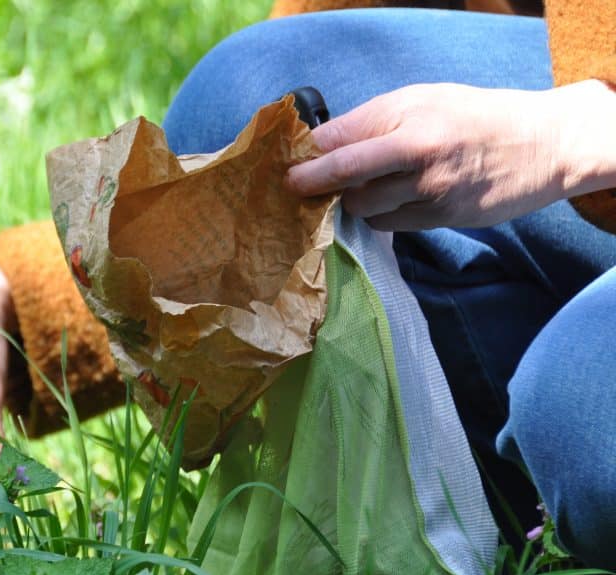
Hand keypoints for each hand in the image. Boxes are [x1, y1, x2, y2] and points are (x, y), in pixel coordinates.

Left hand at [284, 81, 615, 230]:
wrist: (542, 145)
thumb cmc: (473, 117)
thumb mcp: (423, 100)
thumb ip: (372, 122)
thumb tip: (320, 144)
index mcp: (408, 116)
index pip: (338, 139)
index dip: (304, 156)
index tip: (281, 166)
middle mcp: (417, 152)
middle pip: (343, 176)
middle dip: (311, 185)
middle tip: (292, 190)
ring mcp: (430, 190)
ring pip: (363, 207)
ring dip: (351, 203)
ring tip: (357, 190)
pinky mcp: (441, 218)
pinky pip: (390, 225)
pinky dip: (380, 216)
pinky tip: (390, 202)